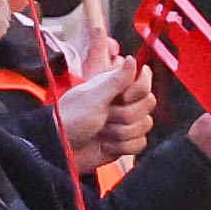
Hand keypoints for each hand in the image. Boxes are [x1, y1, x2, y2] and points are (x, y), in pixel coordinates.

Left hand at [53, 46, 156, 171]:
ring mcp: (125, 122)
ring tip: (101, 131)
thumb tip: (133, 59)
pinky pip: (140, 143)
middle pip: (148, 104)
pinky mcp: (125, 141)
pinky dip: (122, 147)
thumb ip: (117, 79)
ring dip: (121, 133)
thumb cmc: (72, 118)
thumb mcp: (94, 97)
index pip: (145, 82)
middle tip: (105, 116)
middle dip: (126, 115)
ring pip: (145, 125)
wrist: (62, 149)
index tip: (123, 97)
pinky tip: (106, 144)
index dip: (139, 90)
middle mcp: (122, 102)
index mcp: (115, 86)